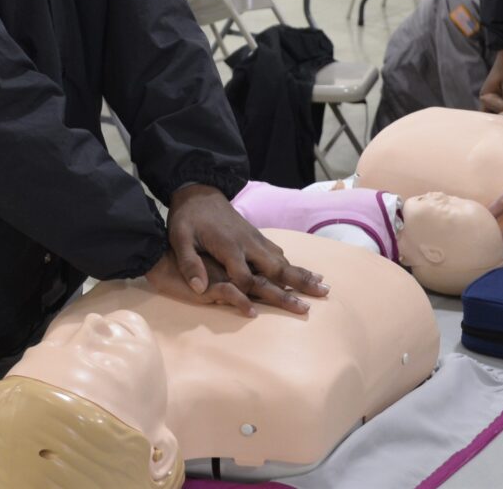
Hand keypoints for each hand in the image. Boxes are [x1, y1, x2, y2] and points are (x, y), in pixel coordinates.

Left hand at [162, 185, 328, 315]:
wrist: (198, 192)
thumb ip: (189, 263)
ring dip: (302, 274)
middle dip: (297, 283)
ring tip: (323, 287)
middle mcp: (248, 243)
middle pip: (275, 268)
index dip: (248, 294)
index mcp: (229, 246)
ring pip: (282, 261)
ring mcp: (255, 239)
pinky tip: (304, 272)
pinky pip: (278, 252)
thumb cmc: (187, 218)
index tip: (256, 311)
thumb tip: (198, 288)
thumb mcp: (179, 238)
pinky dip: (292, 264)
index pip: (244, 277)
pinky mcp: (256, 236)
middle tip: (321, 295)